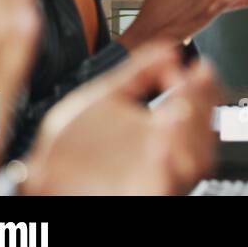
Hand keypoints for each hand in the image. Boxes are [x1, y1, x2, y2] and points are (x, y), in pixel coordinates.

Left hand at [21, 44, 218, 194]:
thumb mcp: (103, 99)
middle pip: (202, 136)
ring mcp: (153, 180)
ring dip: (188, 136)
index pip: (196, 112)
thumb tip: (169, 50)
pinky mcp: (141, 196)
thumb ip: (137, 73)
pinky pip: (162, 188)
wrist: (43, 182)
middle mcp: (165, 161)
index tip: (200, 67)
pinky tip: (161, 146)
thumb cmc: (70, 151)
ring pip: (190, 166)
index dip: (203, 89)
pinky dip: (166, 169)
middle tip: (196, 80)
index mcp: (162, 135)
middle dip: (201, 107)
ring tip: (180, 109)